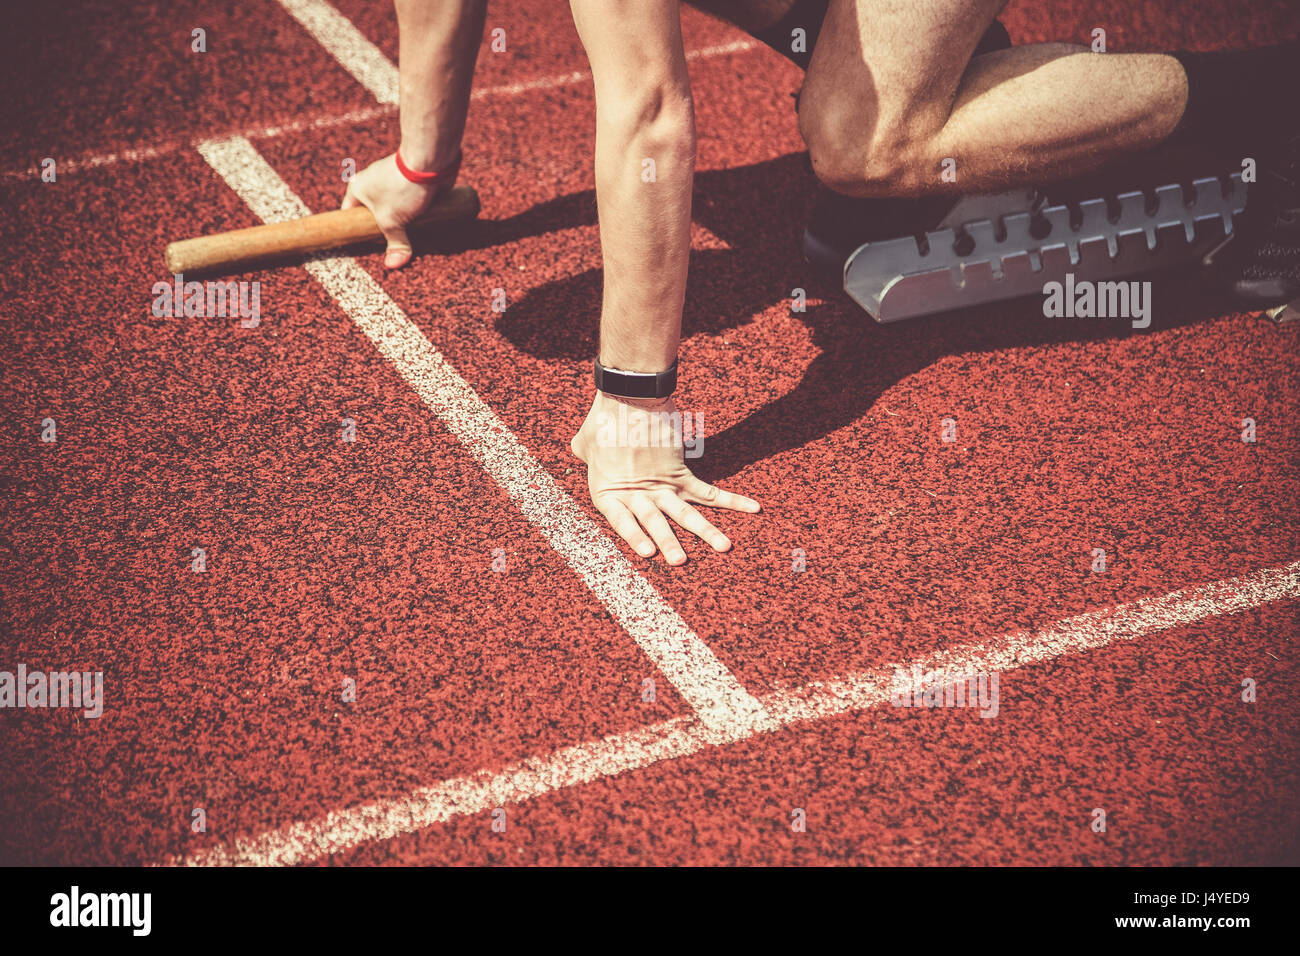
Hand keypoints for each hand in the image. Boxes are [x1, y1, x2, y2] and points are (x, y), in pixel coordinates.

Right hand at [340, 153, 446, 268]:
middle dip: (384, 229)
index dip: (356, 231)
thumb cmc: (402, 186)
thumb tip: (393, 264)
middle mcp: (373, 183)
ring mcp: (393, 181)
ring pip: (395, 208)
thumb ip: (394, 242)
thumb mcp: (392, 220)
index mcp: (358, 188)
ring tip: (410, 237)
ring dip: (403, 222)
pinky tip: (423, 225)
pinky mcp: (412, 182)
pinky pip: (411, 203)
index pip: (349, 214)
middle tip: (391, 245)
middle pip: (375, 214)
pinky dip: (416, 213)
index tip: (364, 244)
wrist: (430, 160)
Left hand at [570, 391, 760, 565]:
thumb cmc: (603, 418)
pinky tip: (753, 508)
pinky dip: (732, 500)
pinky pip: (709, 491)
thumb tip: (582, 451)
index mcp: (611, 492)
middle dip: (670, 544)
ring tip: (724, 547)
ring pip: (686, 513)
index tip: (649, 554)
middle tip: (680, 562)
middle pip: (657, 523)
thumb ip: (585, 455)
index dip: (635, 538)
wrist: (629, 396)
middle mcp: (638, 493)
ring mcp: (662, 484)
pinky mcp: (681, 471)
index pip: (623, 523)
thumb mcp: (584, 443)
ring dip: (706, 532)